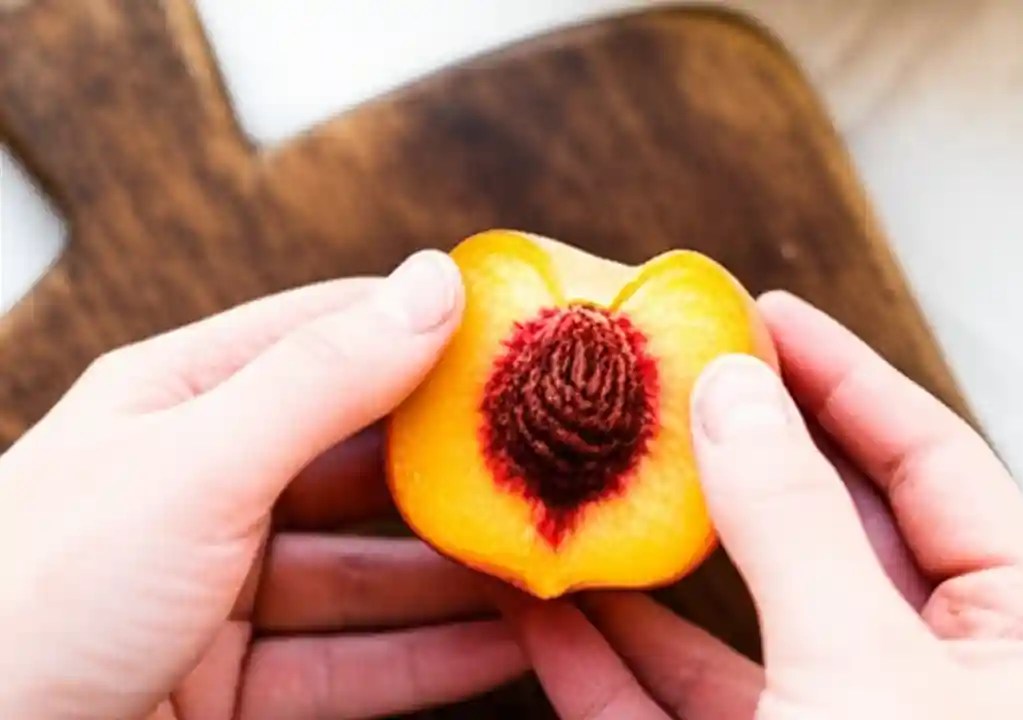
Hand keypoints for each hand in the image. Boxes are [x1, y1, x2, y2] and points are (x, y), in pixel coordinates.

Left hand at [0, 252, 526, 719]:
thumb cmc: (33, 600)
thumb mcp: (196, 466)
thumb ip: (322, 377)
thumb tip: (434, 281)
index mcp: (177, 402)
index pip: (326, 338)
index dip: (426, 335)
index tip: (522, 342)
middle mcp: (202, 488)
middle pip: (359, 467)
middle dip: (456, 473)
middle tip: (554, 470)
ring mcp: (216, 592)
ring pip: (365, 575)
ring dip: (456, 578)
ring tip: (547, 567)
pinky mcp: (228, 684)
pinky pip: (348, 664)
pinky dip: (428, 660)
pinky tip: (505, 648)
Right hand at [502, 291, 1022, 718]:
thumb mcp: (861, 672)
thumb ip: (797, 524)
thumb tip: (738, 393)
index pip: (935, 465)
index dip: (845, 377)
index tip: (762, 314)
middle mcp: (942, 693)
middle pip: (830, 537)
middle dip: (739, 463)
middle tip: (667, 383)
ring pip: (740, 632)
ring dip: (654, 564)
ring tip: (590, 478)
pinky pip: (679, 718)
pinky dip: (610, 666)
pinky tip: (545, 605)